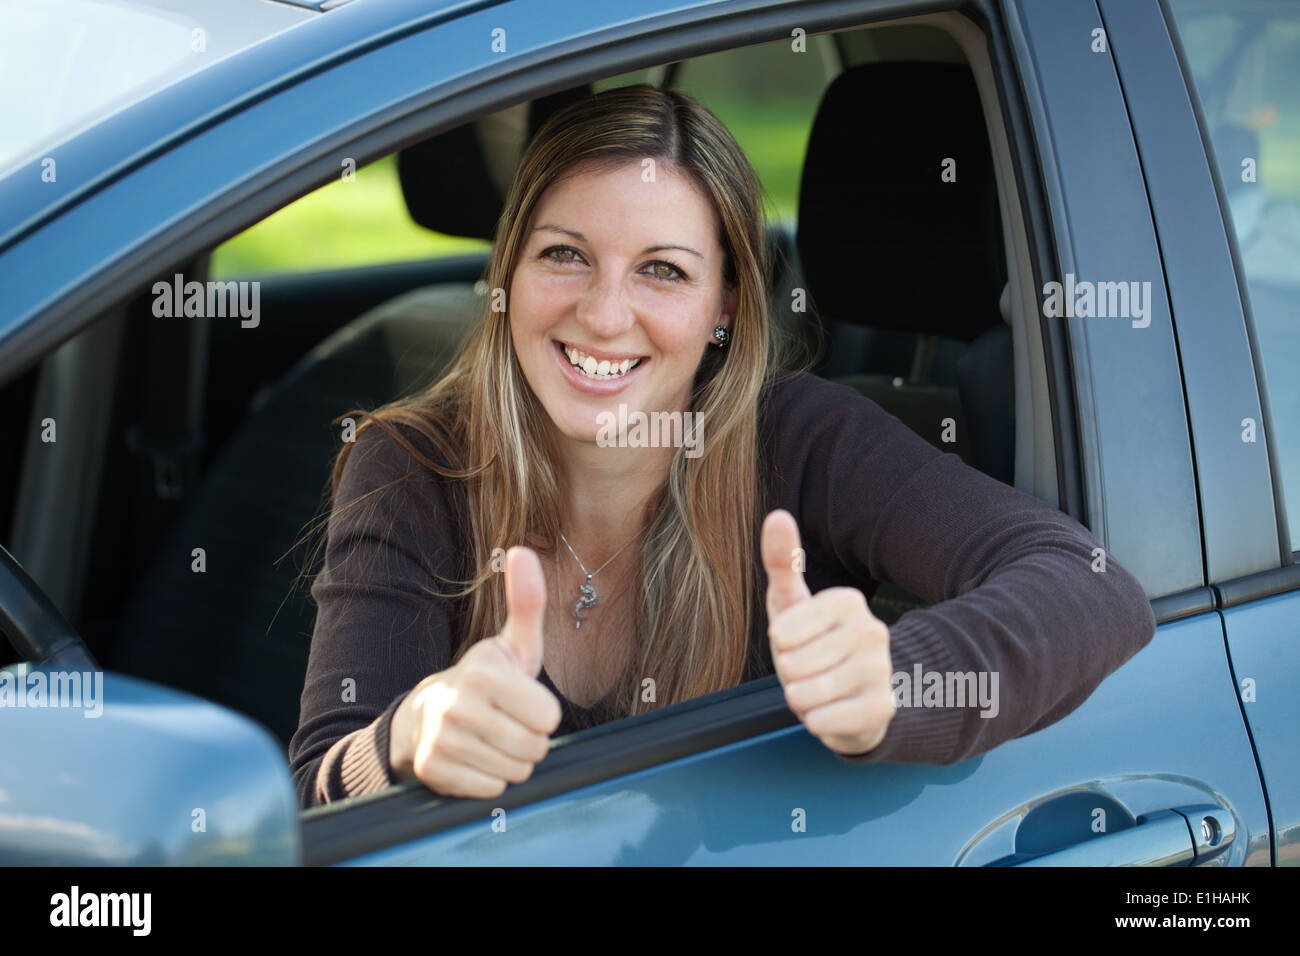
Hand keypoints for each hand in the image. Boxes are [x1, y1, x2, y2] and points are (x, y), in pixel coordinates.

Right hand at [390, 546, 562, 797]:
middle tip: (507, 723)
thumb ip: (526, 602)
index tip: (521, 701)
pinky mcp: (432, 770)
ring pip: (514, 772)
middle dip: (529, 740)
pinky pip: (490, 790)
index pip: (549, 717)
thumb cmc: (483, 680)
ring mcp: (442, 740)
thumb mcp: (509, 644)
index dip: (542, 713)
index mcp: (483, 673)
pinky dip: (489, 780)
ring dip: (510, 761)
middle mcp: (458, 706)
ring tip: (491, 739)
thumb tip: (522, 550)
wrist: (422, 717)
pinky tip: (474, 758)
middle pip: (535, 748)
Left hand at [760, 509, 895, 756]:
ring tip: (818, 692)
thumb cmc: (813, 645)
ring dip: (800, 700)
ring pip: (805, 694)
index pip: (783, 630)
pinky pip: (823, 721)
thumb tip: (777, 515)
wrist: (855, 698)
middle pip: (791, 665)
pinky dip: (817, 722)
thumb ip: (782, 561)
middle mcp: (871, 631)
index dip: (781, 644)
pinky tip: (830, 713)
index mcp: (847, 601)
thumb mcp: (791, 604)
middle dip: (790, 675)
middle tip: (810, 671)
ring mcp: (881, 670)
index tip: (797, 641)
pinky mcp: (883, 709)